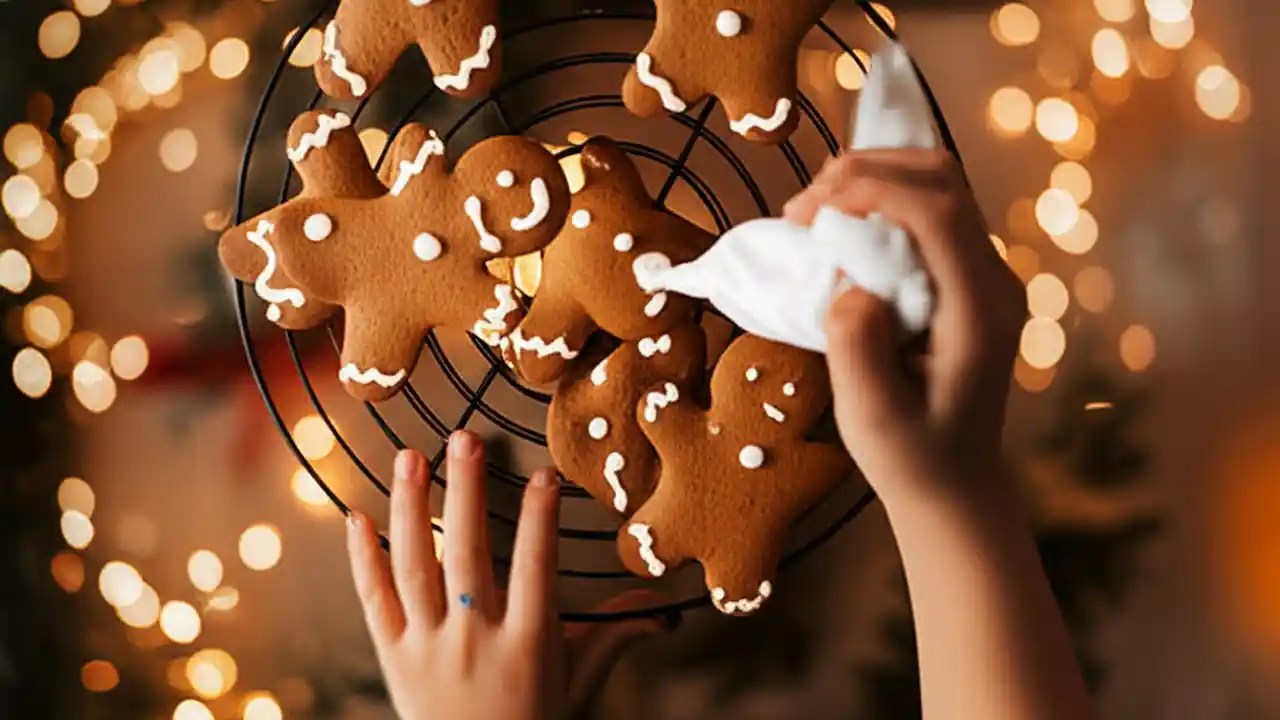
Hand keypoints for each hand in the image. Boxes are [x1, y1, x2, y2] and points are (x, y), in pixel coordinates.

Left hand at [346, 431, 667, 719]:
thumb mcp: (580, 681)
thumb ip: (616, 635)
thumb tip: (663, 605)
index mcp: (527, 644)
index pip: (536, 569)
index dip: (539, 521)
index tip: (543, 475)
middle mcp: (474, 641)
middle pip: (467, 555)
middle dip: (465, 492)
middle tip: (465, 438)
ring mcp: (427, 648)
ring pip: (414, 566)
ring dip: (410, 507)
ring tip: (410, 456)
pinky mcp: (392, 656)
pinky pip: (375, 599)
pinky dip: (363, 558)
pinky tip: (357, 515)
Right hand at [783, 149, 1026, 505]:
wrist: (955, 481)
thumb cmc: (910, 456)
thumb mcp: (870, 417)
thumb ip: (857, 348)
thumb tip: (851, 286)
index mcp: (980, 314)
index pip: (939, 215)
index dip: (874, 190)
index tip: (810, 209)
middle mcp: (995, 282)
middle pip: (943, 181)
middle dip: (867, 172)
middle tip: (801, 208)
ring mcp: (987, 274)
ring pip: (938, 184)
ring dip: (872, 177)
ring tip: (814, 210)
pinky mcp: (967, 275)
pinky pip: (929, 209)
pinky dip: (880, 198)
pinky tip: (840, 223)